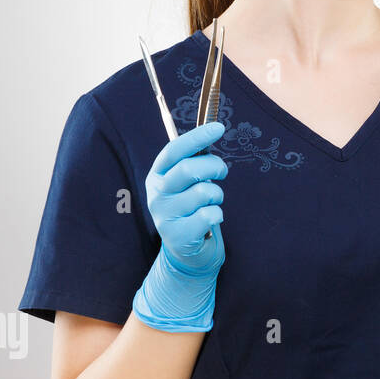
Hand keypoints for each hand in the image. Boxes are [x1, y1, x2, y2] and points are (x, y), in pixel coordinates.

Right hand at [132, 121, 228, 332]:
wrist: (188, 251)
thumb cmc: (192, 208)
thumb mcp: (188, 183)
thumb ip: (195, 161)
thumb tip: (213, 129)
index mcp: (158, 175)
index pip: (174, 150)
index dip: (197, 137)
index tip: (220, 128)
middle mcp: (157, 193)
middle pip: (189, 169)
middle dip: (214, 167)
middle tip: (222, 172)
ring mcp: (164, 215)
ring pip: (203, 192)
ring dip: (217, 195)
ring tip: (211, 202)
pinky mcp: (178, 235)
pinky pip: (210, 214)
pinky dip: (217, 215)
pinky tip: (209, 221)